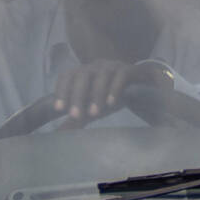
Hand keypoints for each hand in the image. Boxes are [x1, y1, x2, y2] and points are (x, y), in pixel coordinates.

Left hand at [52, 59, 171, 124]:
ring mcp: (113, 66)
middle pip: (82, 75)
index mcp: (83, 73)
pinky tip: (111, 104)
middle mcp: (96, 66)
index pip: (67, 75)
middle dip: (77, 95)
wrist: (140, 85)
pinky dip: (115, 88)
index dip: (61, 90)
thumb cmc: (110, 96)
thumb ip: (77, 119)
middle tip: (75, 115)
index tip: (59, 109)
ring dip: (96, 94)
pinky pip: (121, 75)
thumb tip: (58, 133)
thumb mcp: (93, 107)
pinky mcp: (129, 69)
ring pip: (101, 75)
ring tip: (94, 114)